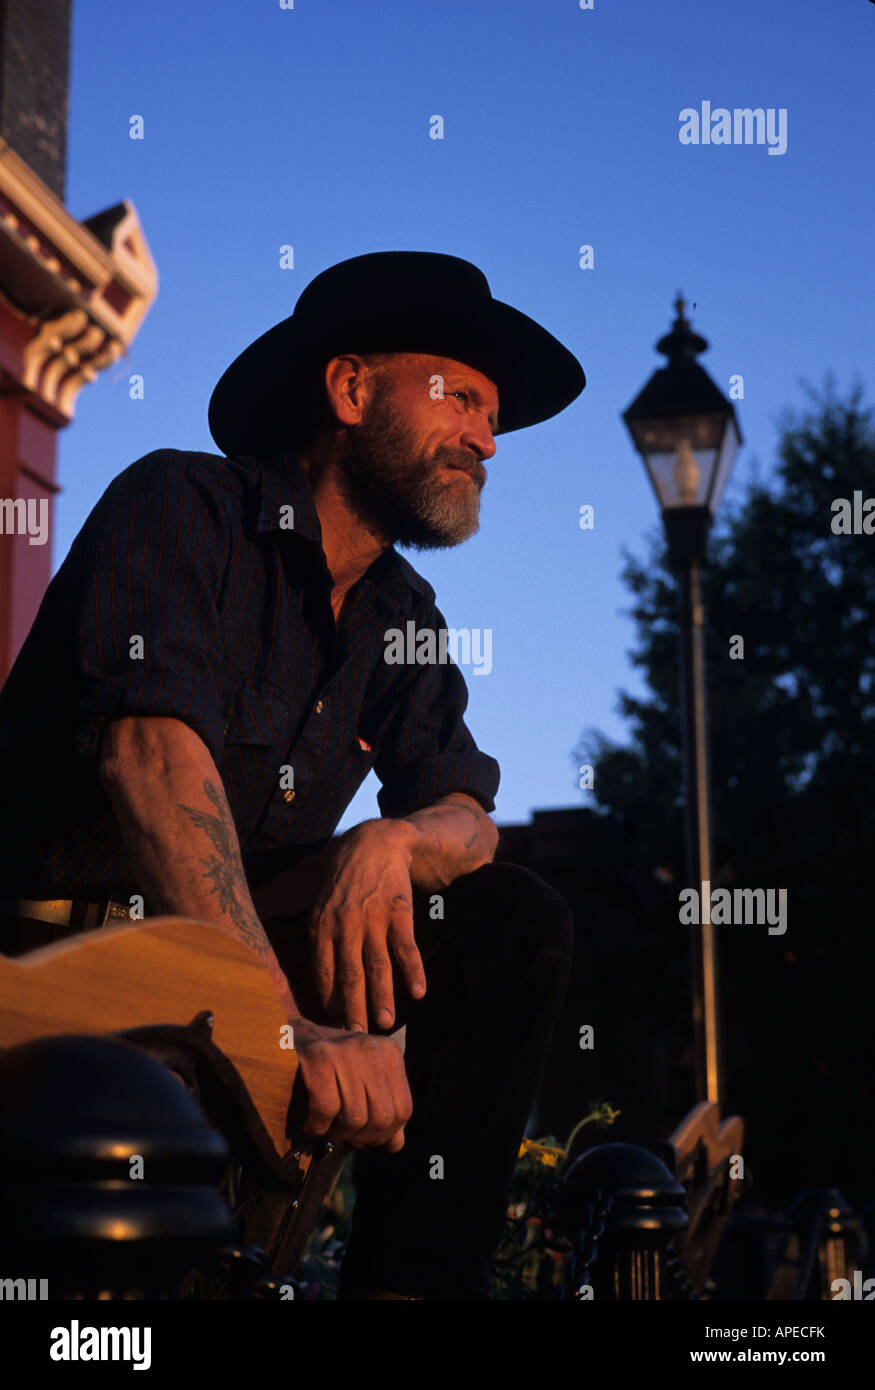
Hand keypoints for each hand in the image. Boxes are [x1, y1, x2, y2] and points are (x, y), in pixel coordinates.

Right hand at [292, 1020, 411, 1150]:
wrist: (291, 1033)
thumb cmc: (332, 1063)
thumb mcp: (364, 1079)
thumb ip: (383, 1109)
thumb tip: (395, 1146)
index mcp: (390, 1053)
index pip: (404, 1109)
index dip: (385, 1134)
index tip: (365, 1139)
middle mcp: (372, 1048)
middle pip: (382, 1116)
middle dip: (362, 1138)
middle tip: (344, 1139)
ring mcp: (346, 1050)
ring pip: (354, 1117)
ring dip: (338, 1135)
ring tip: (327, 1133)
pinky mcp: (319, 1056)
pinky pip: (326, 1109)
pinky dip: (318, 1127)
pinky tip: (311, 1126)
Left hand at [309, 821, 426, 1030]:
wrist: (373, 843)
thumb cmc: (345, 884)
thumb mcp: (321, 908)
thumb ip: (320, 944)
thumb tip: (319, 989)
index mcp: (321, 927)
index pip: (322, 973)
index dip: (328, 1001)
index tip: (333, 1028)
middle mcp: (345, 925)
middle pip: (349, 974)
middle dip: (352, 1008)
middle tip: (355, 1037)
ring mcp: (372, 918)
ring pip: (377, 964)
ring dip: (382, 996)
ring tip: (386, 1024)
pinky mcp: (398, 912)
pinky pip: (405, 946)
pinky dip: (412, 969)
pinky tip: (418, 991)